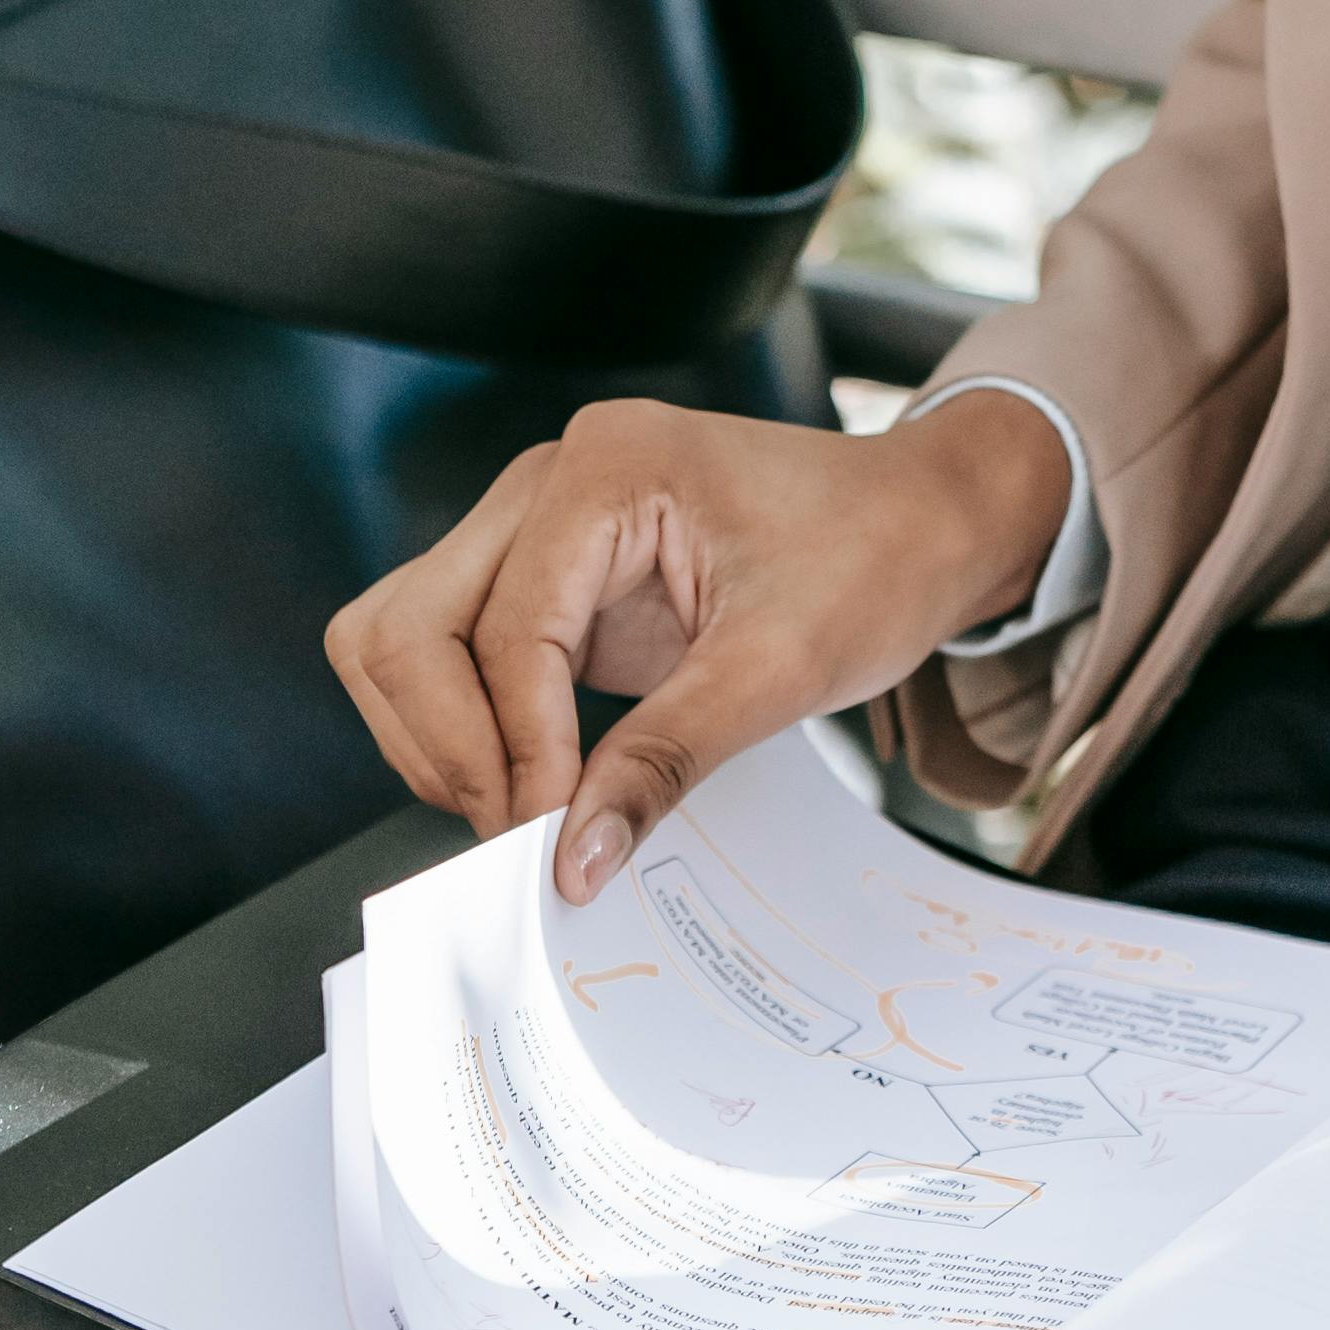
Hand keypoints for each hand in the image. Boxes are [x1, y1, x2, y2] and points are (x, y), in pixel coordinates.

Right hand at [327, 385, 1075, 900]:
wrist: (925, 519)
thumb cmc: (875, 559)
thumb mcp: (780, 669)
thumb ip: (664, 762)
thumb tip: (569, 864)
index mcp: (607, 466)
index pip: (504, 632)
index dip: (517, 751)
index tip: (549, 839)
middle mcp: (549, 478)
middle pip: (410, 626)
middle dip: (449, 747)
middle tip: (523, 834)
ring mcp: (536, 521)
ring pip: (403, 638)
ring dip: (438, 739)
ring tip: (522, 814)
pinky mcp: (545, 572)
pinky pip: (450, 652)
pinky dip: (465, 726)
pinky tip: (530, 782)